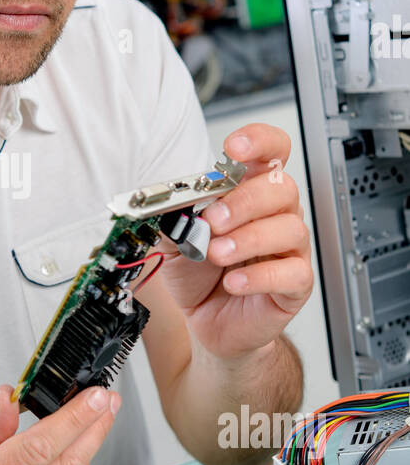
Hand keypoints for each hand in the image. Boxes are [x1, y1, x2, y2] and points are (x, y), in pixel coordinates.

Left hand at [154, 124, 313, 360]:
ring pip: (289, 228)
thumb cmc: (198, 276)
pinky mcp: (295, 283)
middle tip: (212, 221)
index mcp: (250, 193)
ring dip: (248, 239)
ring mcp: (288, 249)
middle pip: (281, 187)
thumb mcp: (173, 240)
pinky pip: (292, 272)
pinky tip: (234, 282)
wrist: (206, 322)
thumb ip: (173, 218)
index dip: (259, 142)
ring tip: (216, 255)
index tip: (233, 148)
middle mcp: (275, 215)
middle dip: (244, 201)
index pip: (271, 152)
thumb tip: (169, 203)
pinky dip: (259, 275)